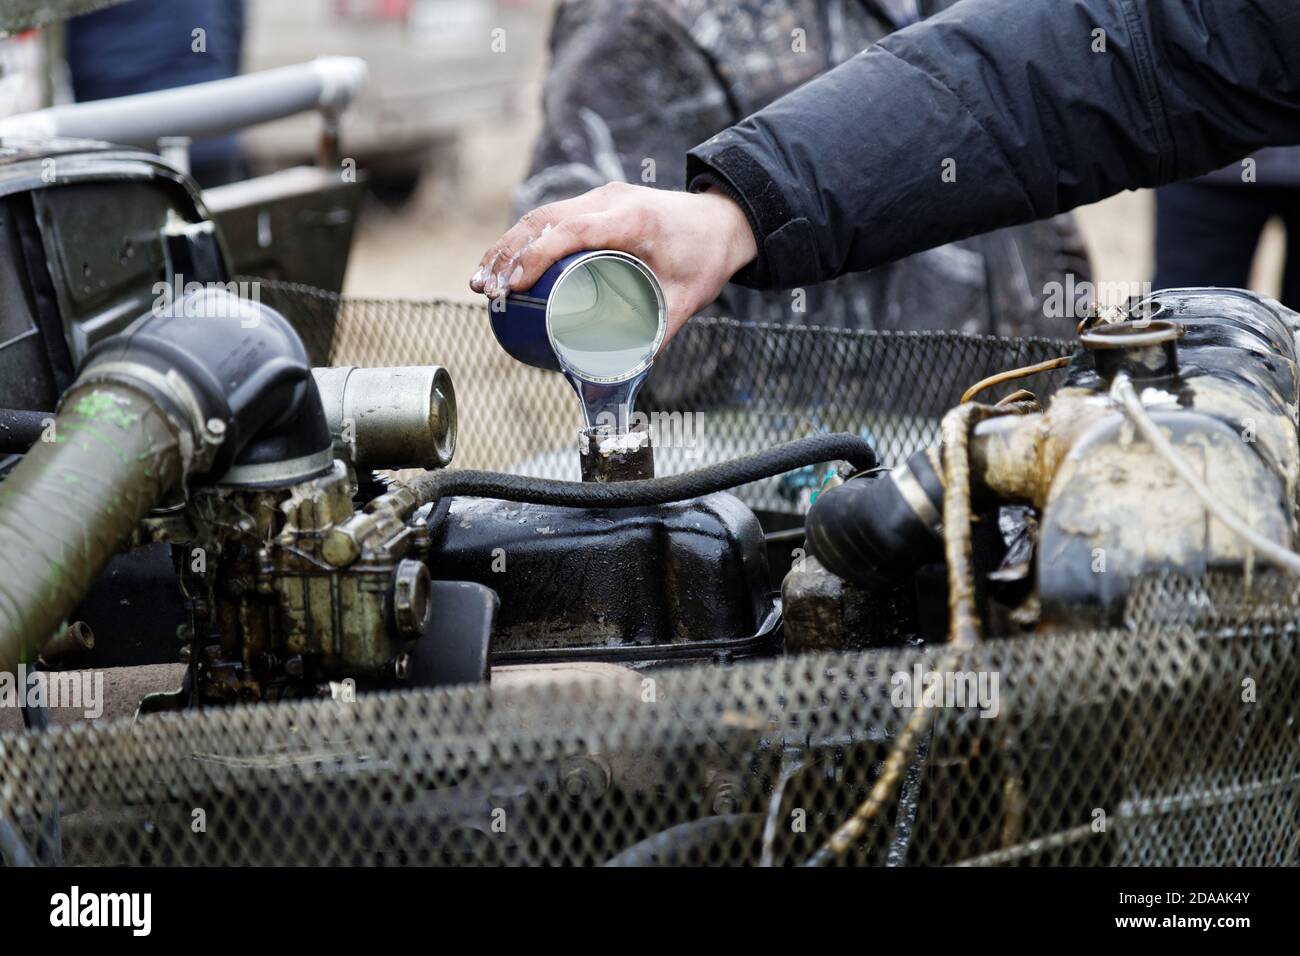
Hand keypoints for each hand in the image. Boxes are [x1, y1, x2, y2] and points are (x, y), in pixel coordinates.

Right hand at [470, 182, 757, 341]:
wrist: (724, 219)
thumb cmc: (706, 259)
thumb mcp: (686, 301)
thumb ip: (654, 337)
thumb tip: (618, 380)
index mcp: (632, 219)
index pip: (571, 231)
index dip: (535, 256)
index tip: (510, 286)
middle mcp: (610, 200)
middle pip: (544, 220)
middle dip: (506, 254)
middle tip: (485, 291)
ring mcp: (600, 197)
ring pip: (541, 215)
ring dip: (507, 246)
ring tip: (482, 283)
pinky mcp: (595, 202)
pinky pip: (552, 217)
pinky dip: (524, 240)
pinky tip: (504, 268)